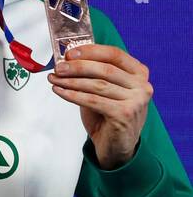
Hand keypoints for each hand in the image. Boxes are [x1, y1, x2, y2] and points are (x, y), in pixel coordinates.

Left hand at [47, 44, 151, 168]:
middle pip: (105, 69)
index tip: (69, 53)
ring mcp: (136, 101)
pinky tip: (60, 91)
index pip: (115, 54)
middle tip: (58, 67)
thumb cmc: (108, 114)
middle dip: (77, 66)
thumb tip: (66, 60)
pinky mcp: (125, 114)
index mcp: (139, 73)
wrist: (116, 145)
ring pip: (97, 85)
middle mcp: (142, 85)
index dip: (91, 51)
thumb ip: (92, 74)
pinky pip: (93, 100)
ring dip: (71, 81)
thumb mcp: (103, 89)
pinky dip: (73, 95)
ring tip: (54, 79)